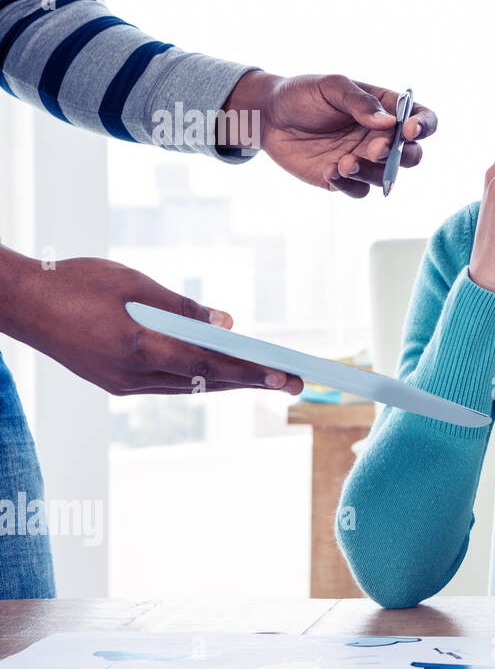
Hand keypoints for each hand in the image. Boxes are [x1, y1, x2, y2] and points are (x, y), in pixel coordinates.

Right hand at [0, 249, 302, 395]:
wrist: (20, 302)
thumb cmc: (76, 282)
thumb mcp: (135, 284)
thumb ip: (182, 308)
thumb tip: (225, 325)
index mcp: (139, 346)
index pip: (209, 365)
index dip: (250, 372)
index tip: (284, 376)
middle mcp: (132, 374)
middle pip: (205, 382)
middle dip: (252, 382)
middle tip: (294, 383)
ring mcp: (121, 383)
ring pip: (188, 385)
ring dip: (228, 383)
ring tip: (267, 378)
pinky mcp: (113, 382)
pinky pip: (166, 383)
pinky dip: (197, 377)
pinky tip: (220, 372)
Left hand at [224, 71, 436, 197]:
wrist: (268, 116)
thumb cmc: (303, 95)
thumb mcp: (331, 87)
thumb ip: (360, 102)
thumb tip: (389, 123)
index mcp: (387, 110)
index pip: (422, 119)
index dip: (424, 126)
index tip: (409, 130)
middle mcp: (381, 138)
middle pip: (412, 156)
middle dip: (400, 156)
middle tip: (375, 149)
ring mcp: (365, 161)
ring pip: (387, 177)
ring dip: (372, 173)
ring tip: (344, 163)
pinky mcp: (344, 179)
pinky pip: (359, 191)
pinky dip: (349, 184)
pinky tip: (330, 170)